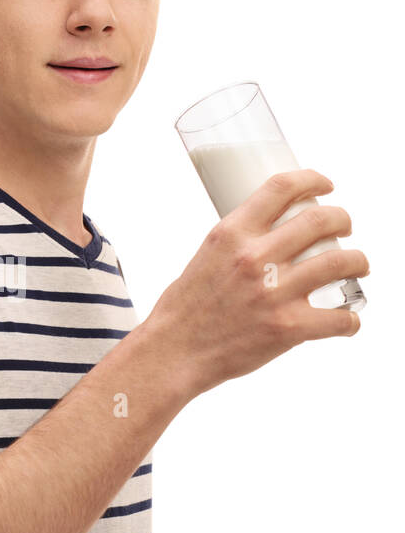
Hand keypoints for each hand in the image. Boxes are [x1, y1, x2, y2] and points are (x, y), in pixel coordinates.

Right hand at [149, 169, 368, 398]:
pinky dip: (350, 320)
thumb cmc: (185, 309)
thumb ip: (239, 244)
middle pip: (320, 220)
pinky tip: (347, 319)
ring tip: (358, 265)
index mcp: (232, 234)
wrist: (173, 353)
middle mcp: (255, 258)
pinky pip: (338, 319)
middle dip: (343, 219)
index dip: (312, 179)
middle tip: (346, 227)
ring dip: (358, 261)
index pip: (282, 188)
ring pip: (340, 262)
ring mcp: (274, 293)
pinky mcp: (288, 328)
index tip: (325, 185)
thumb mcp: (206, 256)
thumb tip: (271, 237)